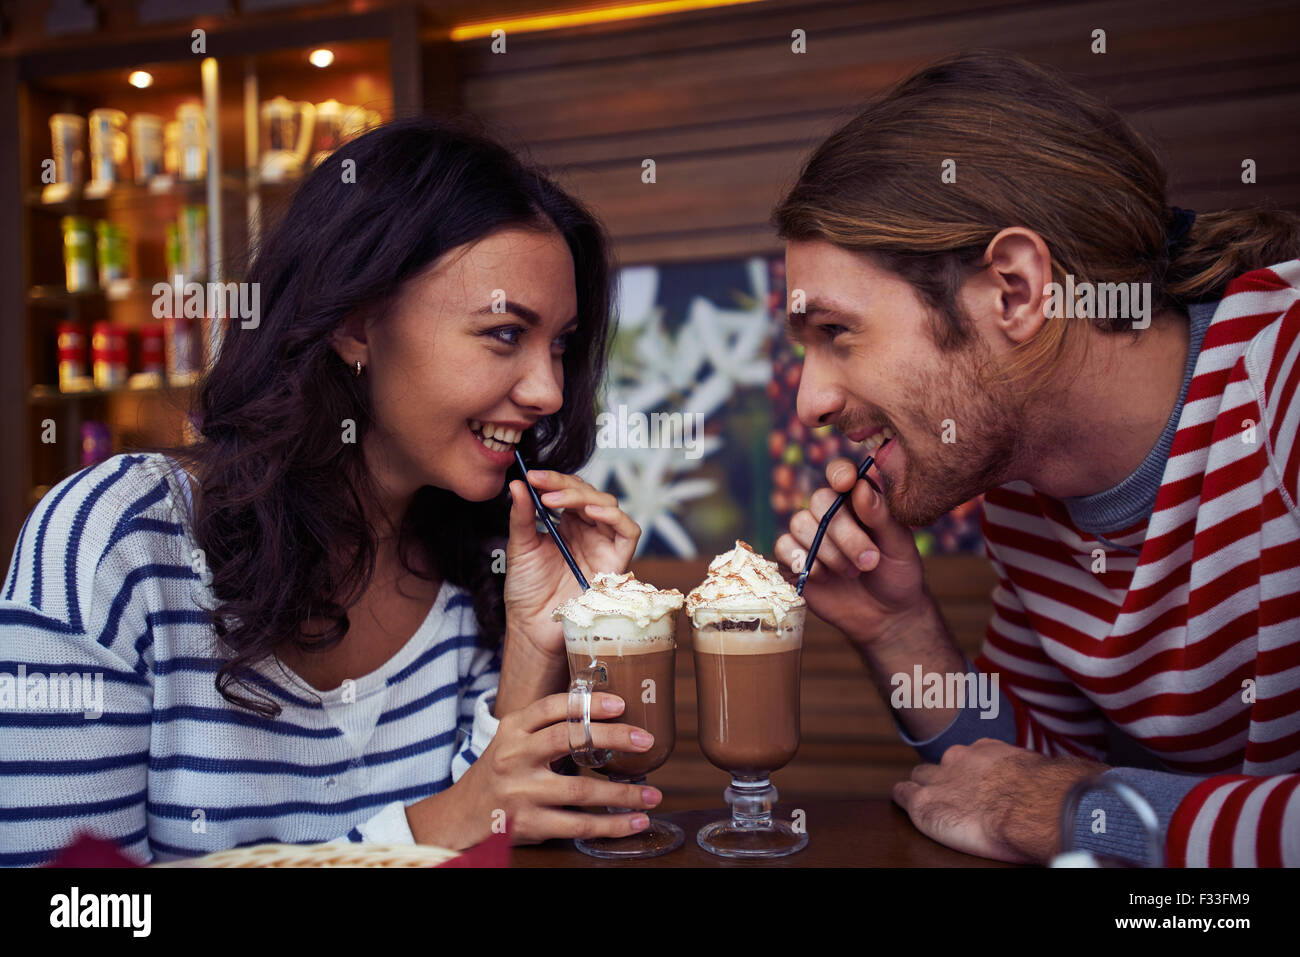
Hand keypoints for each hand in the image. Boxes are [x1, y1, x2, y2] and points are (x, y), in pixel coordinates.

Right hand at [407, 692, 660, 847]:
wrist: (459, 818)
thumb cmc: (498, 773)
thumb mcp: (512, 740)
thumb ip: (546, 726)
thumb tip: (603, 711)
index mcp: (512, 729)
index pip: (550, 708)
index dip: (587, 704)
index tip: (621, 703)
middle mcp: (513, 757)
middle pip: (567, 741)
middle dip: (613, 738)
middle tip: (646, 740)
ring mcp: (519, 792)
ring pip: (580, 790)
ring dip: (622, 793)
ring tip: (652, 794)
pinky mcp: (527, 824)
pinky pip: (577, 825)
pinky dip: (610, 825)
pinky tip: (633, 822)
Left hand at [503, 470, 640, 658]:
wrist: (533, 627)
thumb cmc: (527, 590)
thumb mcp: (520, 547)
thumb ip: (522, 515)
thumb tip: (517, 483)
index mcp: (567, 525)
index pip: (569, 491)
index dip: (553, 480)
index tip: (532, 476)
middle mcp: (589, 532)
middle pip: (590, 493)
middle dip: (565, 485)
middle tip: (541, 486)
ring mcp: (603, 545)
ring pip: (609, 506)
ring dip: (584, 496)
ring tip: (556, 500)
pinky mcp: (616, 562)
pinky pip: (629, 532)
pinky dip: (615, 516)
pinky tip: (591, 512)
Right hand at [774, 456, 926, 645]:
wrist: (886, 615)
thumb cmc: (897, 574)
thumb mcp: (899, 545)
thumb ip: (881, 515)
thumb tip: (860, 487)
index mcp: (858, 501)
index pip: (841, 474)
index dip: (839, 473)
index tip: (845, 483)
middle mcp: (830, 513)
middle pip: (819, 502)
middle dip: (844, 533)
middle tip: (869, 561)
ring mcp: (809, 536)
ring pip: (800, 524)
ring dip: (828, 551)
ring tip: (852, 573)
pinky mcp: (793, 560)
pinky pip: (783, 547)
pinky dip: (802, 560)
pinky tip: (824, 576)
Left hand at [891, 738, 1107, 863]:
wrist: (1031, 805)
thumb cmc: (1048, 793)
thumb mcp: (1048, 775)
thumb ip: (1044, 775)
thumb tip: (1076, 782)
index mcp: (989, 751)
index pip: (971, 757)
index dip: (969, 770)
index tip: (975, 781)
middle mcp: (960, 759)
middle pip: (940, 764)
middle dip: (941, 776)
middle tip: (948, 791)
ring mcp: (939, 778)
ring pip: (919, 776)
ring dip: (921, 787)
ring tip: (921, 797)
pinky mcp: (924, 803)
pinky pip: (902, 794)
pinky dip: (902, 798)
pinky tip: (902, 801)